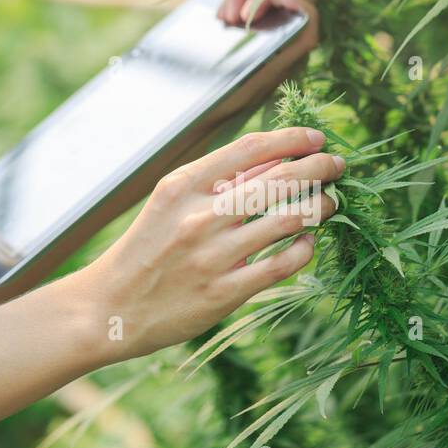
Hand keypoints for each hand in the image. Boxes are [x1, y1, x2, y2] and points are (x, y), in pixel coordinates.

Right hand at [85, 126, 344, 362]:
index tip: (316, 139)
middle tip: (338, 166)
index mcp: (182, 185)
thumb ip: (216, 181)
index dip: (292, 139)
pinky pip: (281, 265)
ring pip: (288, 219)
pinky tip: (307, 242)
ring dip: (319, 207)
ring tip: (330, 203)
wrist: (110, 308)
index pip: (250, 149)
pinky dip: (302, 249)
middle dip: (318, 168)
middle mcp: (199, 217)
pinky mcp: (223, 293)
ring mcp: (213, 256)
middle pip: (277, 179)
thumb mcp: (170, 203)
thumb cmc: (146, 250)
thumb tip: (274, 158)